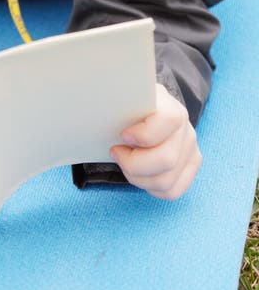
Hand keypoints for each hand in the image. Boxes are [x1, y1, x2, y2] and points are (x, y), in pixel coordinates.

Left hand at [109, 83, 201, 199]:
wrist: (145, 110)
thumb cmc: (129, 106)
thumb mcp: (124, 98)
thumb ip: (116, 100)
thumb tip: (98, 102)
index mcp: (170, 106)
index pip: (168, 121)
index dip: (144, 134)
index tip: (123, 136)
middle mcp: (185, 128)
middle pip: (166, 159)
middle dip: (134, 164)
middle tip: (116, 153)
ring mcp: (191, 149)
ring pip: (166, 180)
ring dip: (137, 178)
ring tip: (125, 163)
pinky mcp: (190, 167)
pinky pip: (172, 191)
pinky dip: (149, 188)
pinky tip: (139, 175)